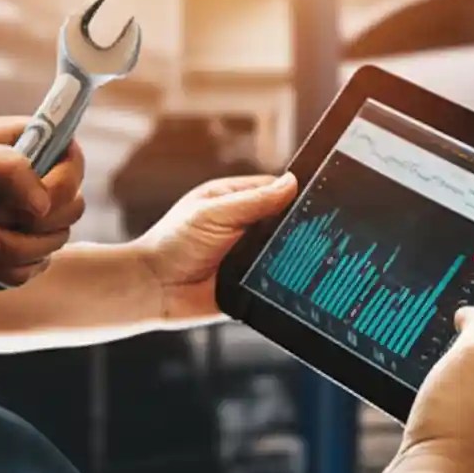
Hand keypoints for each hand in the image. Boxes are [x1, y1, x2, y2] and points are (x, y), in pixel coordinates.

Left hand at [0, 117, 84, 285]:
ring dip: (16, 250)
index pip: (73, 160)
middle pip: (72, 207)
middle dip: (34, 225)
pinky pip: (37, 267)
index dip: (63, 184)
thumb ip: (6, 168)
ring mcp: (29, 219)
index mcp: (24, 146)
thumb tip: (43, 204)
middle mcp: (33, 181)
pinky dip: (9, 270)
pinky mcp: (21, 252)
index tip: (31, 201)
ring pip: (56, 242)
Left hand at [132, 173, 296, 320]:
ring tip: (303, 255)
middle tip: (312, 231)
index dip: (298, 195)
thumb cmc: (172, 243)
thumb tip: (292, 183)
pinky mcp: (254, 284)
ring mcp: (252, 257)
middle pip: (287, 224)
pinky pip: (279, 281)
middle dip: (299, 228)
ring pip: (287, 253)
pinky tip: (293, 278)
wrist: (153, 289)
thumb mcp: (214, 212)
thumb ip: (254, 200)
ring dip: (292, 255)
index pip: (279, 192)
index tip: (319, 199)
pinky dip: (286, 281)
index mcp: (237, 201)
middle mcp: (247, 228)